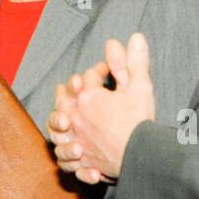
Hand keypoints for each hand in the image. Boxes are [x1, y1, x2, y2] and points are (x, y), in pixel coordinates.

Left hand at [48, 32, 156, 181]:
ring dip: (58, 121)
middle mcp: (76, 117)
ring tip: (61, 119)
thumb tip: (135, 37)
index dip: (99, 69)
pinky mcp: (80, 161)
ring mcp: (76, 140)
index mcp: (88, 97)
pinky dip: (66, 154)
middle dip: (68, 90)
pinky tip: (70, 151)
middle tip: (70, 85)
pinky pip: (66, 158)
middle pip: (64, 99)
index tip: (105, 69)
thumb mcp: (140, 86)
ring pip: (58, 129)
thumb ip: (134, 62)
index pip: (89, 77)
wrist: (140, 157)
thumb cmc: (140, 121)